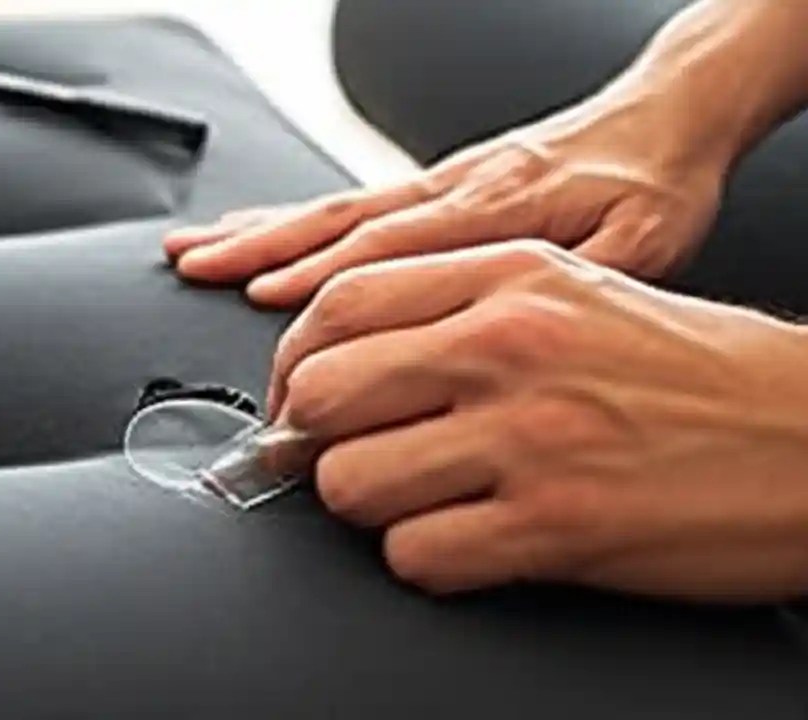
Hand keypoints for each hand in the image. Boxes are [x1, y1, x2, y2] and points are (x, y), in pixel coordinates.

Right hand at [164, 96, 725, 307]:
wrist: (665, 118)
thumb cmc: (655, 186)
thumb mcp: (644, 243)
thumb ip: (575, 285)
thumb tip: (511, 335)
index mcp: (494, 210)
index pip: (391, 247)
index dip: (320, 275)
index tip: (261, 300)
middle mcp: (451, 191)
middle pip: (340, 222)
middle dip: (260, 248)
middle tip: (196, 270)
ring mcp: (435, 186)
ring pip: (333, 208)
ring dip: (260, 230)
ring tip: (197, 249)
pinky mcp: (434, 186)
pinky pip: (349, 202)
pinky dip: (291, 219)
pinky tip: (255, 232)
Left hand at [271, 240, 807, 601]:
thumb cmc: (695, 373)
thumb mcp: (574, 293)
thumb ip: (455, 308)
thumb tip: (342, 355)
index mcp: (510, 276)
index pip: (338, 304)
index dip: (294, 363)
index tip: (298, 400)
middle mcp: (509, 346)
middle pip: (321, 395)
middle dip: (314, 440)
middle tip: (345, 457)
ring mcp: (529, 437)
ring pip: (350, 483)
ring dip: (367, 507)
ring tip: (416, 501)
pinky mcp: (554, 525)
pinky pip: (415, 555)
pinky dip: (423, 558)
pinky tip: (465, 541)